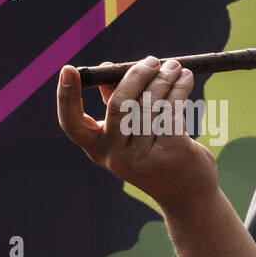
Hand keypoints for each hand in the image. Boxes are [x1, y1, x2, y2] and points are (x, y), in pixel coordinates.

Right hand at [56, 57, 218, 212]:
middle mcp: (116, 156)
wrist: (188, 195)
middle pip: (119, 104)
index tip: (69, 69)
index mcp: (98, 149)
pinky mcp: (170, 153)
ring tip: (174, 66)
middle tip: (151, 61)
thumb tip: (107, 67)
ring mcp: (143, 157)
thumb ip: (117, 103)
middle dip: (136, 76)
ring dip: (164, 79)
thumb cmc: (157, 156)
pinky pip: (172, 111)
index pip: (72, 123)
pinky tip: (185, 78)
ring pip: (150, 105)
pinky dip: (179, 89)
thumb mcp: (131, 135)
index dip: (67, 96)